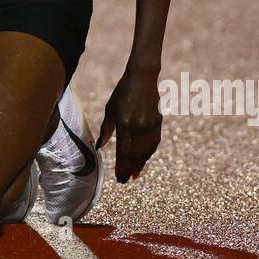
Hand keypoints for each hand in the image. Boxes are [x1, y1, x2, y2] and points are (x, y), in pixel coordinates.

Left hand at [96, 67, 161, 182]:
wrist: (143, 78)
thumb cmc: (122, 93)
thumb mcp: (110, 110)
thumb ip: (106, 130)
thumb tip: (99, 148)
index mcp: (125, 123)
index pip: (124, 152)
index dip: (122, 167)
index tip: (119, 178)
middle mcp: (139, 127)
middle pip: (136, 155)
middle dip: (130, 169)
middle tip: (125, 180)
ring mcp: (150, 125)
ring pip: (147, 151)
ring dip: (141, 164)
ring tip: (134, 174)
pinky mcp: (158, 123)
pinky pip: (154, 143)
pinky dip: (148, 153)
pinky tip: (143, 159)